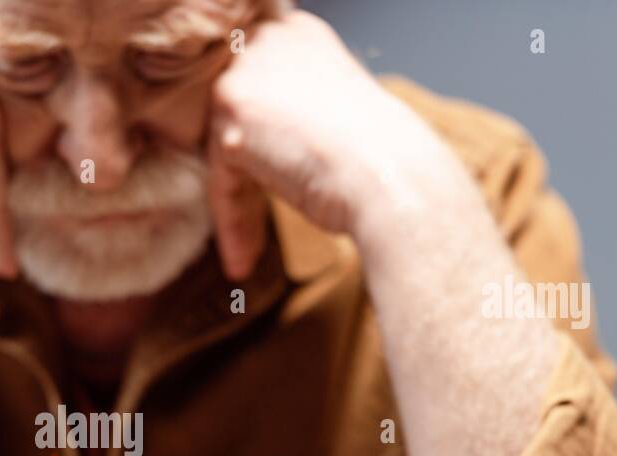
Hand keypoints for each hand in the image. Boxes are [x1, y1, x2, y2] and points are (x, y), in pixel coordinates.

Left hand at [207, 11, 450, 277]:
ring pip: (220, 153)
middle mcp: (270, 39)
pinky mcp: (233, 110)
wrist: (397, 184)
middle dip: (237, 180)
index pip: (251, 95)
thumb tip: (250, 142)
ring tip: (247, 254)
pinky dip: (231, 222)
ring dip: (236, 209)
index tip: (257, 193)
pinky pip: (218, 177)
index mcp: (296, 34)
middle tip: (246, 229)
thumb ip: (287, 115)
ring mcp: (249, 70)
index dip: (252, 149)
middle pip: (229, 122)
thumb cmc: (381, 163)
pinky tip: (242, 260)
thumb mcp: (329, 117)